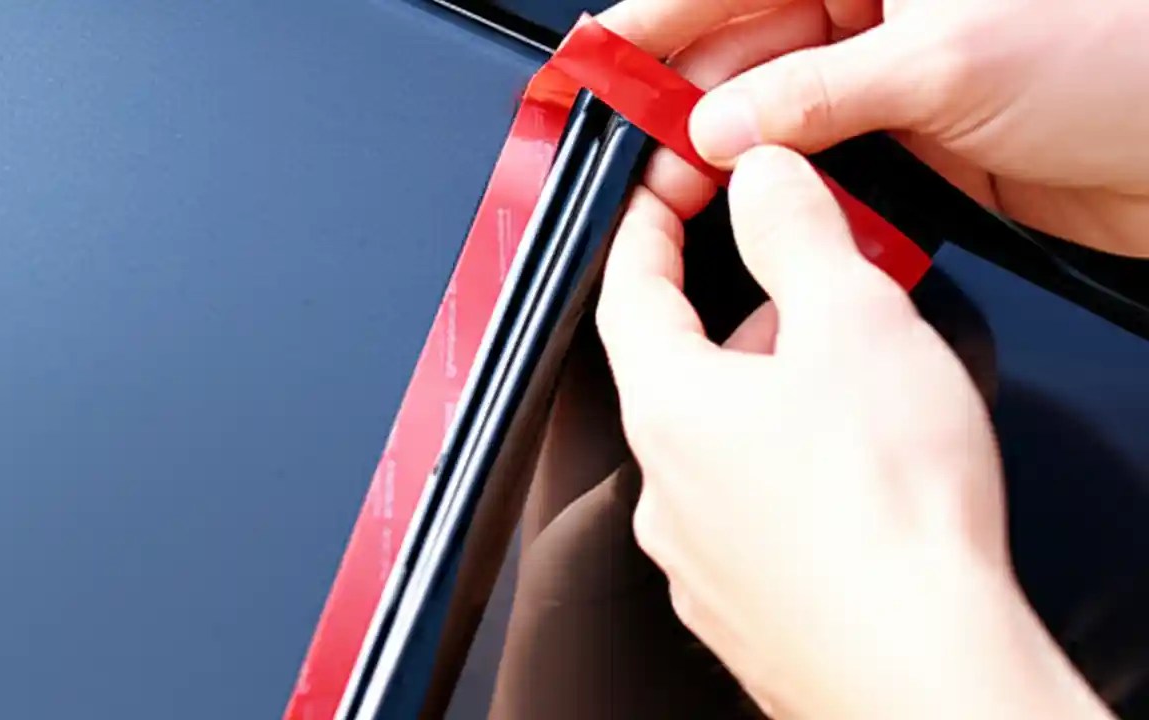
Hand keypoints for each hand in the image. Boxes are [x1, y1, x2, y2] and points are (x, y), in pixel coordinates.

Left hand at [596, 145, 1113, 718]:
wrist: (924, 668)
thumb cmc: (887, 514)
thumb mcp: (851, 322)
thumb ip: (796, 233)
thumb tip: (763, 178)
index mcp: (669, 406)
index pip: (628, 290)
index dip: (647, 225)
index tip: (665, 190)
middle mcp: (666, 486)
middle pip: (678, 367)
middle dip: (734, 313)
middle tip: (797, 286)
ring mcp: (700, 555)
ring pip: (717, 444)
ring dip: (764, 394)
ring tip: (841, 376)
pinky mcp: (744, 605)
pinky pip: (749, 513)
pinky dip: (784, 471)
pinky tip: (845, 473)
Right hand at [597, 0, 1148, 255]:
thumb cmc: (1119, 56)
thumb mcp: (942, 62)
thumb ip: (814, 94)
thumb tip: (723, 125)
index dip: (661, 17)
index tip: (602, 55)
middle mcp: (881, 11)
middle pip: (748, 45)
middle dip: (685, 93)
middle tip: (632, 142)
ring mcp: (894, 76)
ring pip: (777, 107)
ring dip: (727, 148)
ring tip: (676, 182)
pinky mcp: (914, 137)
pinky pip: (822, 157)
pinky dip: (785, 183)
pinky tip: (751, 199)